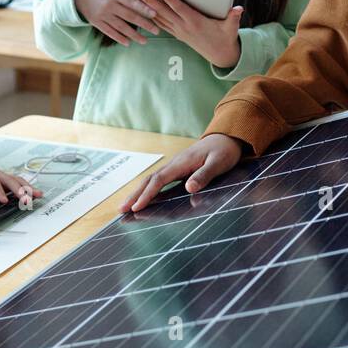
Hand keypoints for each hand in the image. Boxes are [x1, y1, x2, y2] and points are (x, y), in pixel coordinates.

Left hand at [0, 142, 41, 203]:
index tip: (4, 201)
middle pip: (8, 179)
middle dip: (19, 189)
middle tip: (27, 199)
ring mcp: (0, 173)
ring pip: (16, 179)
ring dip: (27, 188)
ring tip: (38, 195)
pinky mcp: (4, 177)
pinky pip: (17, 181)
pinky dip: (27, 187)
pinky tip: (35, 193)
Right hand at [73, 0, 160, 46]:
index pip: (131, 2)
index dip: (143, 8)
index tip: (155, 14)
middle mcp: (108, 5)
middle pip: (129, 16)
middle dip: (145, 24)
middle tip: (157, 30)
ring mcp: (102, 15)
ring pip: (121, 27)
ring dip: (134, 35)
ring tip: (145, 41)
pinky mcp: (96, 22)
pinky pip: (109, 32)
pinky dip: (119, 38)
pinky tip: (128, 43)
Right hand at [120, 134, 244, 212]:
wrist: (226, 138)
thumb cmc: (224, 151)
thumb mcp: (219, 163)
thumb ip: (204, 175)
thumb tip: (189, 188)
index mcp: (182, 162)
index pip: (160, 180)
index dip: (147, 194)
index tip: (137, 207)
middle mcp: (175, 164)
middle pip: (150, 179)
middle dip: (135, 194)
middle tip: (121, 210)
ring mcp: (175, 166)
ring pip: (152, 180)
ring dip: (138, 192)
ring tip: (126, 207)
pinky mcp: (178, 170)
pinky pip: (159, 180)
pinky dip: (148, 190)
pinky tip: (144, 199)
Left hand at [133, 0, 242, 68]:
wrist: (220, 55)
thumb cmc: (225, 37)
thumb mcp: (231, 27)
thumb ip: (234, 17)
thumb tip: (239, 9)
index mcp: (196, 22)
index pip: (180, 8)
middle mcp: (184, 27)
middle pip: (164, 12)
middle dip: (149, 0)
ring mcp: (179, 31)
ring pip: (159, 17)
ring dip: (146, 7)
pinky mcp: (177, 34)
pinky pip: (161, 24)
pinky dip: (151, 17)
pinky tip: (142, 11)